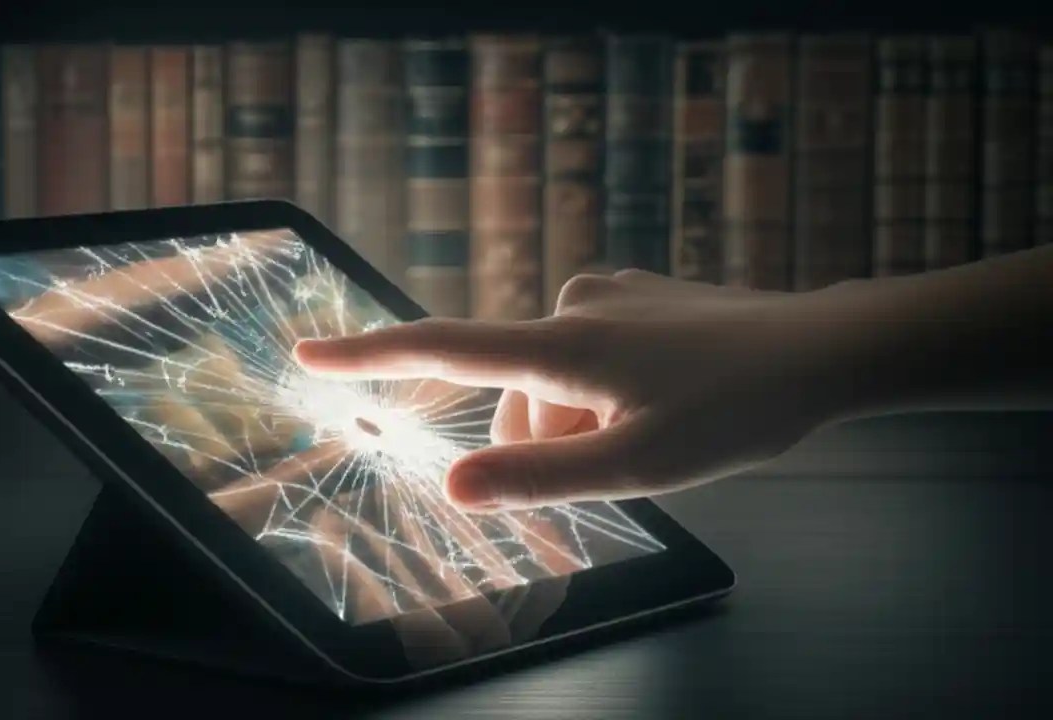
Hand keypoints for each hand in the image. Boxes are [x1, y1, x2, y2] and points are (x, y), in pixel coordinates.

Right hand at [294, 269, 832, 510]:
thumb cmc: (737, 410)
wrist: (823, 350)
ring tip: (657, 435)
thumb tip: (450, 485)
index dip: (368, 356)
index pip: (441, 349)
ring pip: (556, 381)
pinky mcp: (633, 298)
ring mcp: (607, 296)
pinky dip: (603, 393)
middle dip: (547, 440)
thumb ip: (538, 475)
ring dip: (582, 420)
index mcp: (564, 345)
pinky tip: (663, 402)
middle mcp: (574, 306)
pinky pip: (588, 356)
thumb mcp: (638, 464)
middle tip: (626, 462)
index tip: (307, 354)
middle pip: (517, 395)